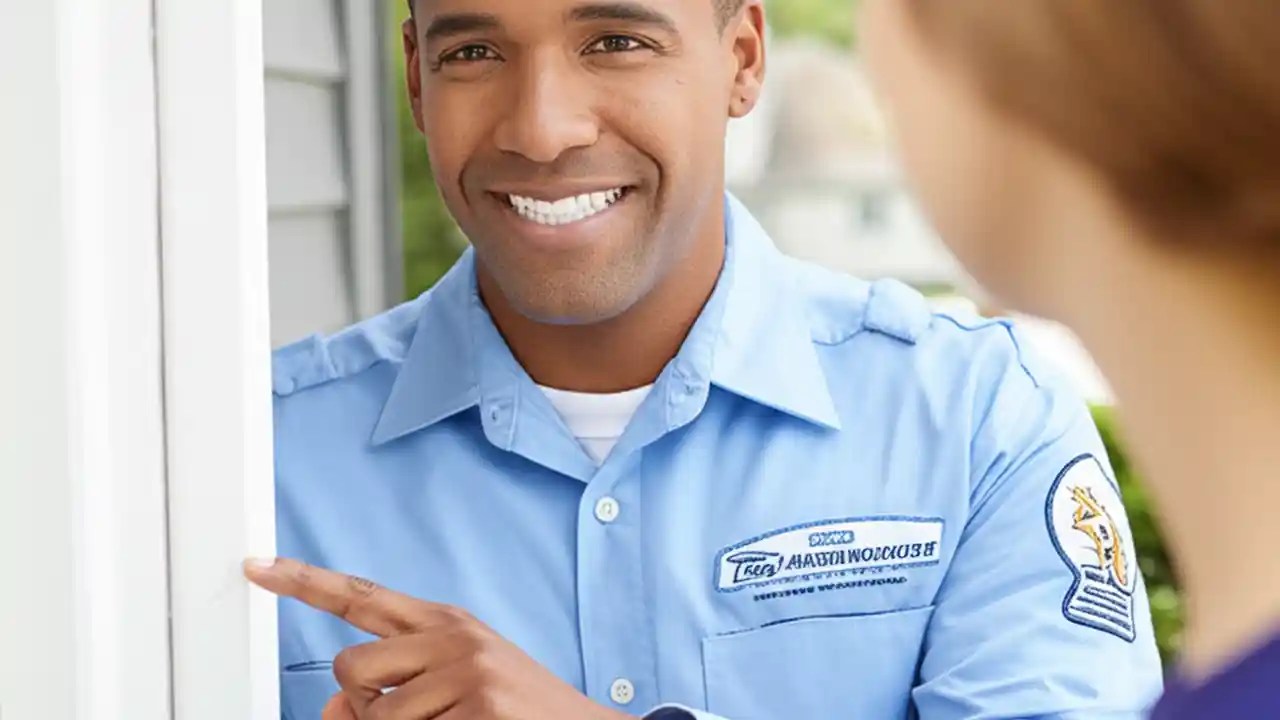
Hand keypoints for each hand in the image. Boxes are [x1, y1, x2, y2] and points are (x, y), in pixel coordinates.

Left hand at [245, 557, 633, 719]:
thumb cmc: (512, 708)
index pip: (362, 595)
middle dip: (365, 704)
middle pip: (351, 667)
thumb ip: (392, 685)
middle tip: (415, 714)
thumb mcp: (452, 686)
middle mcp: (453, 636)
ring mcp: (466, 670)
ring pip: (376, 715)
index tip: (257, 565)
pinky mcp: (478, 705)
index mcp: (445, 622)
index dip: (304, 582)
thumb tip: (335, 708)